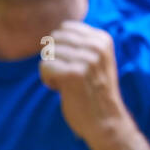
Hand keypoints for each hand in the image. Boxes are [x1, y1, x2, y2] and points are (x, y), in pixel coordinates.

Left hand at [39, 20, 129, 143]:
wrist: (105, 122)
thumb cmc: (94, 92)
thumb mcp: (95, 61)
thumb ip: (80, 45)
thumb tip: (51, 35)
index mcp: (102, 39)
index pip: (65, 28)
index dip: (61, 48)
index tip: (73, 65)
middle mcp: (96, 46)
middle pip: (54, 40)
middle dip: (54, 58)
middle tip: (68, 76)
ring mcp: (86, 59)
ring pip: (47, 54)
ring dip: (51, 72)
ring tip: (67, 84)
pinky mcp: (73, 74)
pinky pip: (44, 67)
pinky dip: (48, 81)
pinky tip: (62, 90)